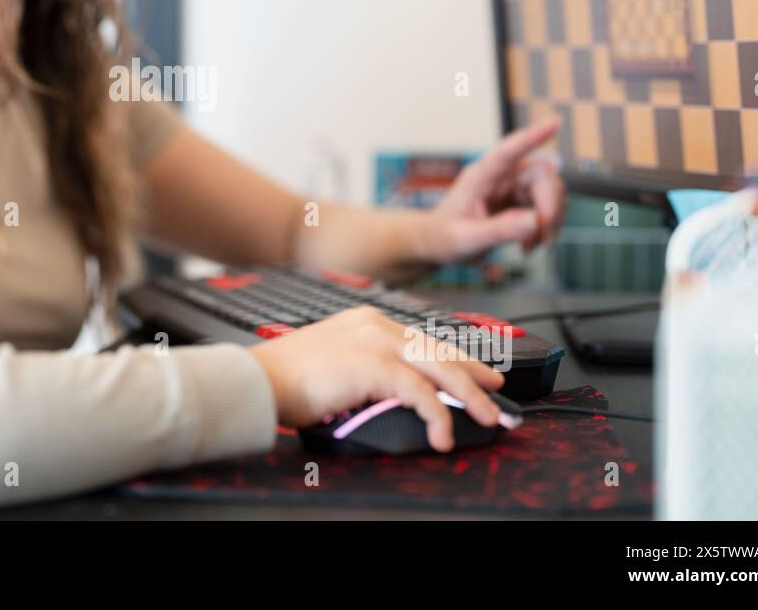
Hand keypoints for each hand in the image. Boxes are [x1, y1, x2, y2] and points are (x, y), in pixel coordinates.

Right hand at [249, 306, 504, 450]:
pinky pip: (420, 393)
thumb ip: (365, 372)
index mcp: (364, 322)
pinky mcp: (374, 366)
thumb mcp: (334, 366)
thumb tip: (391, 398)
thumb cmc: (284, 379)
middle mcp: (374, 326)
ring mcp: (376, 342)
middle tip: (498, 391)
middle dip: (474, 374)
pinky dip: (438, 416)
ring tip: (490, 417)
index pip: (422, 338)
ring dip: (471, 396)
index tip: (476, 372)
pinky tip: (444, 435)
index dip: (454, 357)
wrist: (259, 379)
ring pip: (440, 368)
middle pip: (438, 350)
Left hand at [420, 117, 565, 263]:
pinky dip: (546, 227)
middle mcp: (500, 176)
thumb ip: (499, 230)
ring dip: (551, 220)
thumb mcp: (467, 239)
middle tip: (543, 238)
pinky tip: (529, 244)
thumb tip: (535, 221)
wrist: (438, 243)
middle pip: (542, 176)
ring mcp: (513, 186)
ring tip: (531, 245)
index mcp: (480, 177)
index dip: (531, 138)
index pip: (507, 152)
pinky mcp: (522, 200)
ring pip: (551, 191)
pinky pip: (548, 206)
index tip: (554, 123)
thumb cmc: (445, 236)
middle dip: (550, 208)